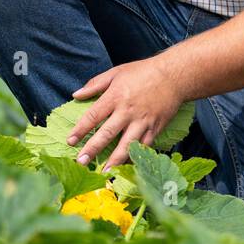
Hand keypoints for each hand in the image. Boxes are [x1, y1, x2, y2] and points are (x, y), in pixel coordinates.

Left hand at [66, 56, 185, 169]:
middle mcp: (127, 111)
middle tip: (81, 162)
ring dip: (114, 160)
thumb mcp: (116, 73)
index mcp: (115, 96)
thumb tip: (75, 95)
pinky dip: (135, 156)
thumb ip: (95, 84)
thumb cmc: (143, 72)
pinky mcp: (155, 128)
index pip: (93, 116)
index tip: (70, 141)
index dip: (80, 130)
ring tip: (104, 171)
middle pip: (107, 134)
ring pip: (126, 144)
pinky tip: (127, 165)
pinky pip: (143, 146)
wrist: (173, 75)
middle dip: (92, 149)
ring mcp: (142, 121)